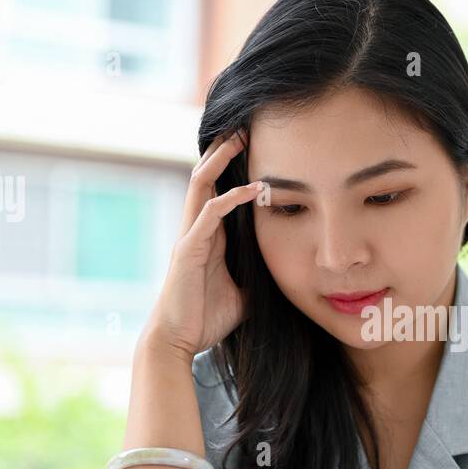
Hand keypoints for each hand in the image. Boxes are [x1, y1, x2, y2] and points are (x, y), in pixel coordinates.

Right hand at [142, 130, 264, 361]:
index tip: (253, 146)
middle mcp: (197, 229)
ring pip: (201, 184)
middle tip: (244, 126)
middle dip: (222, 150)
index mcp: (208, 236)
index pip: (217, 189)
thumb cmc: (207, 319)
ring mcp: (191, 236)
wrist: (177, 342)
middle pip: (204, 176)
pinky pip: (210, 213)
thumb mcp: (245, 295)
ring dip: (220, 159)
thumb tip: (290, 278)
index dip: (231, 167)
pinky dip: (231, 197)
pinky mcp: (189, 249)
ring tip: (239, 137)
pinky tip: (253, 189)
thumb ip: (259, 278)